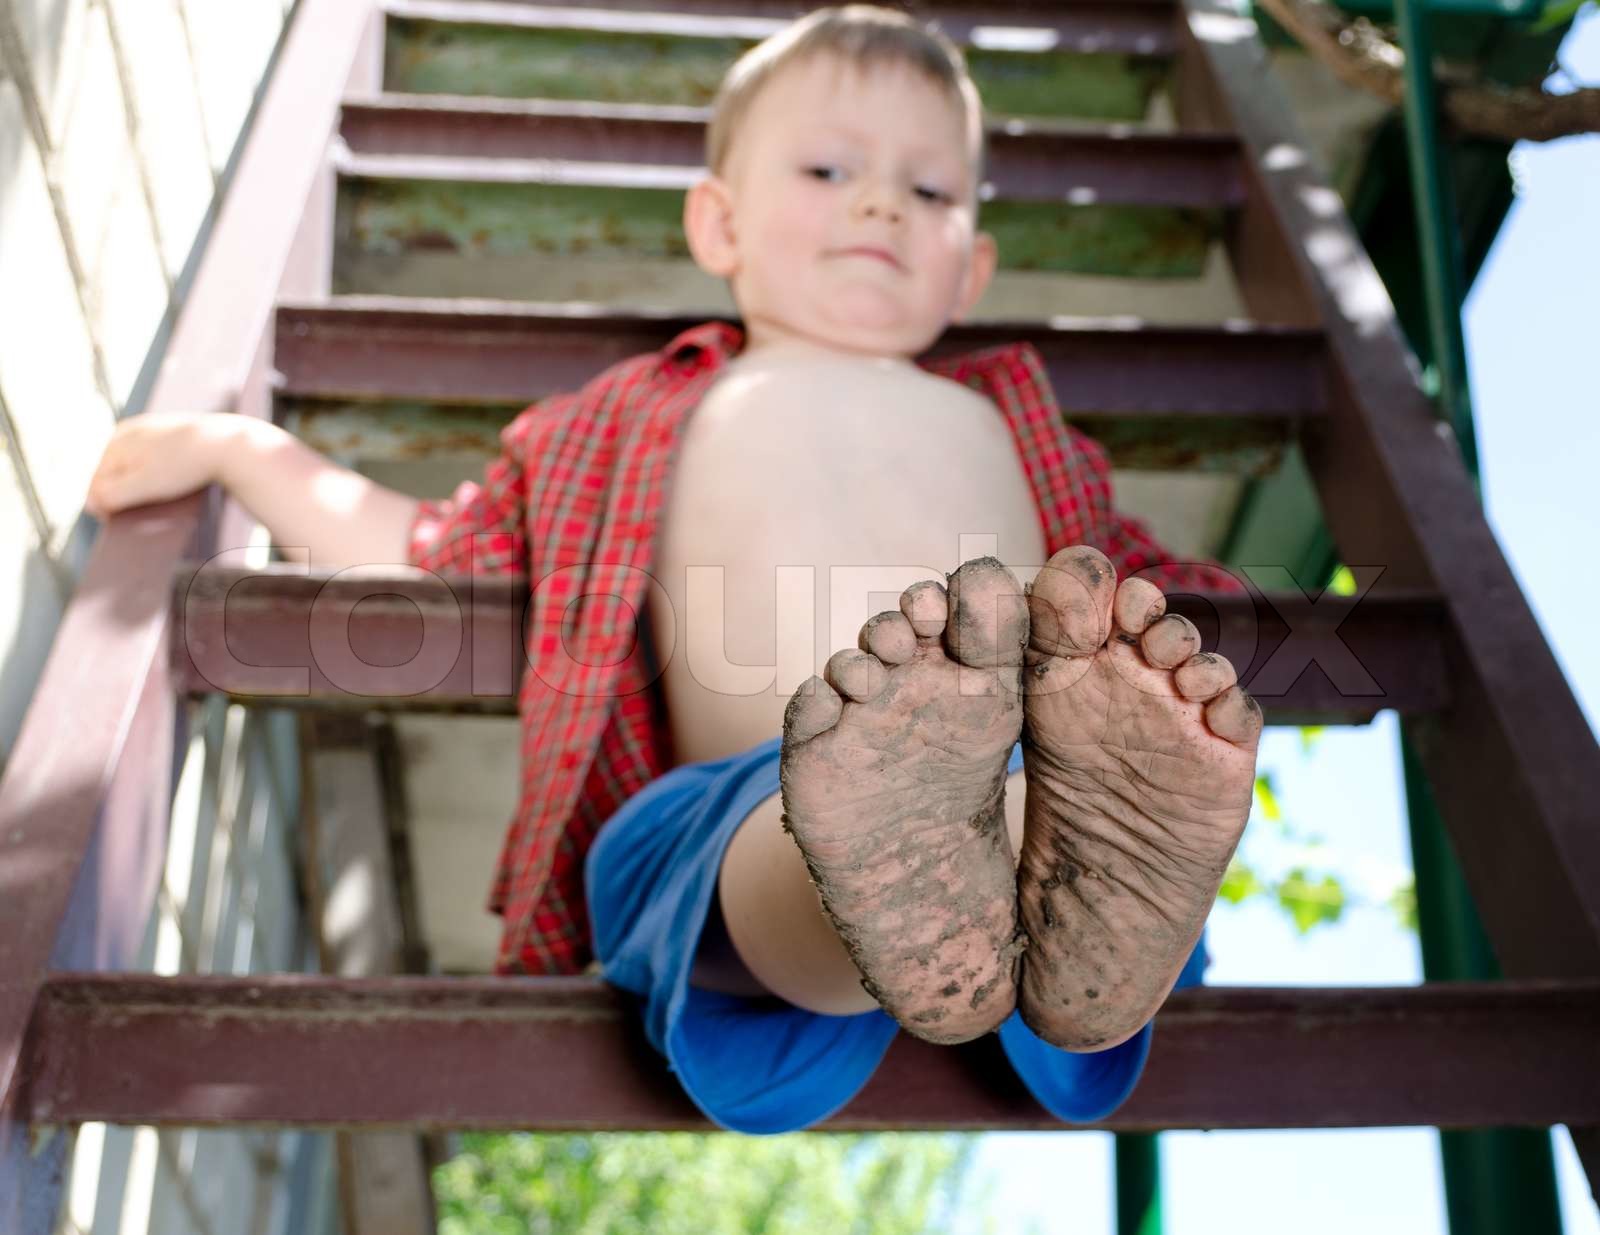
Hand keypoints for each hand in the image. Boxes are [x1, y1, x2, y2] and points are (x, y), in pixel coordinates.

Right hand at [85, 412, 239, 518]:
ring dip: (139, 489)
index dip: (102, 506)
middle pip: (113, 473)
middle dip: (120, 496)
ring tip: (156, 500)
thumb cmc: (185, 465)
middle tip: (137, 513)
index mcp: (117, 439)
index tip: (116, 522)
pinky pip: (155, 462)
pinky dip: (158, 477)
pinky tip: (171, 486)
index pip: (95, 480)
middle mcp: (130, 431)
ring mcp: (153, 432)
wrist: (231, 446)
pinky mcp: (175, 438)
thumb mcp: (142, 485)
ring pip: (134, 468)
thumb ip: (110, 494)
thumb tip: (89, 504)